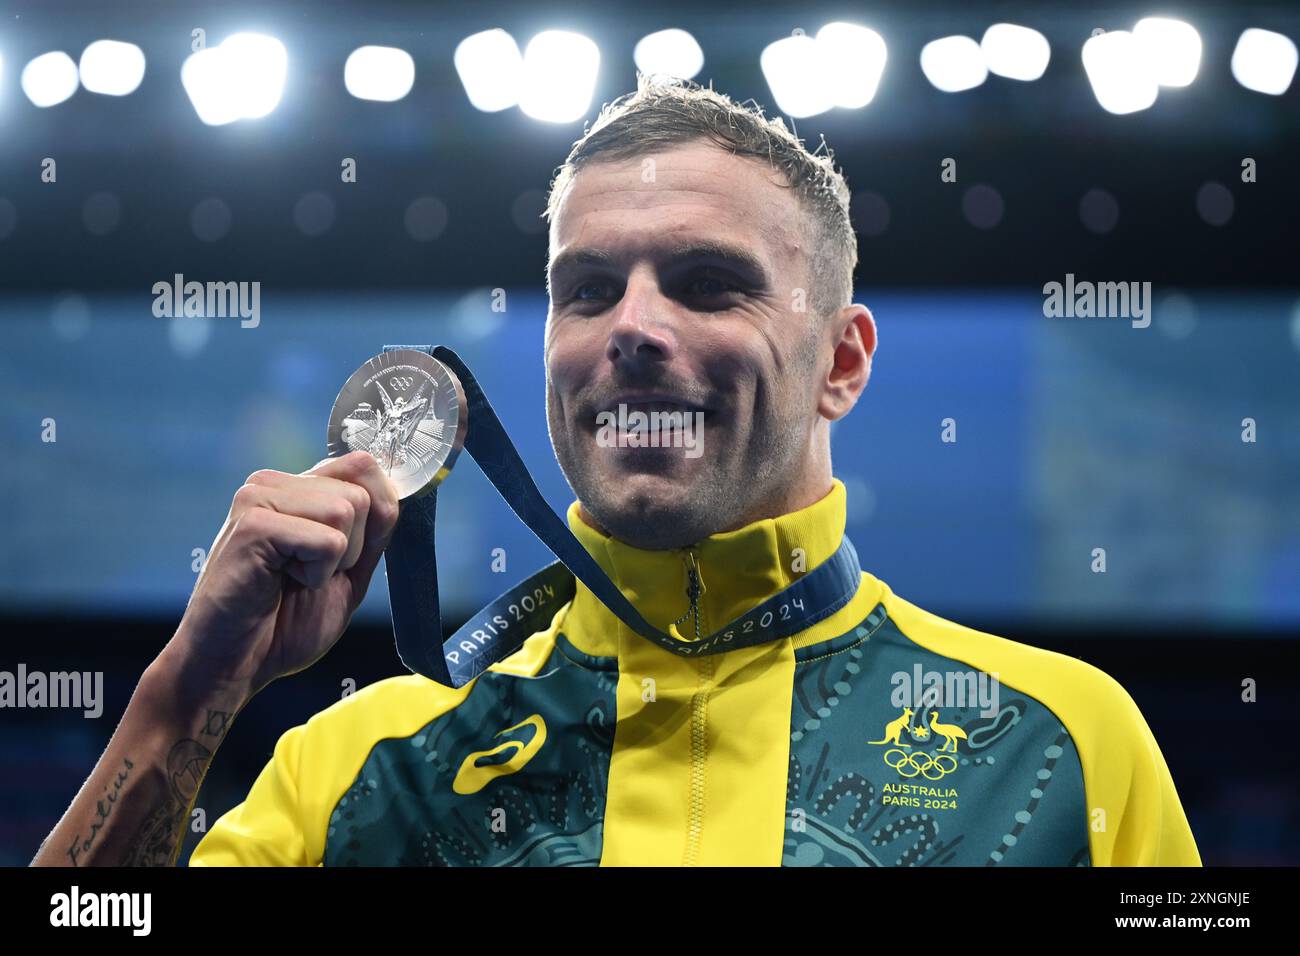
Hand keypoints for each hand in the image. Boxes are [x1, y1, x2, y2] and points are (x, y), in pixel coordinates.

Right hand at [166, 451, 399, 699]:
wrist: (235, 664)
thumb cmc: (285, 623)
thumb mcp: (349, 570)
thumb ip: (374, 528)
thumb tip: (394, 485)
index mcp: (296, 489)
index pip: (363, 467)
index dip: (373, 518)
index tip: (341, 557)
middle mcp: (274, 483)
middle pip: (362, 493)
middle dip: (352, 547)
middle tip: (308, 575)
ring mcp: (258, 497)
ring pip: (346, 510)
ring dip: (334, 561)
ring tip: (293, 579)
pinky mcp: (253, 524)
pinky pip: (327, 541)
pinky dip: (317, 574)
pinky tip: (280, 583)